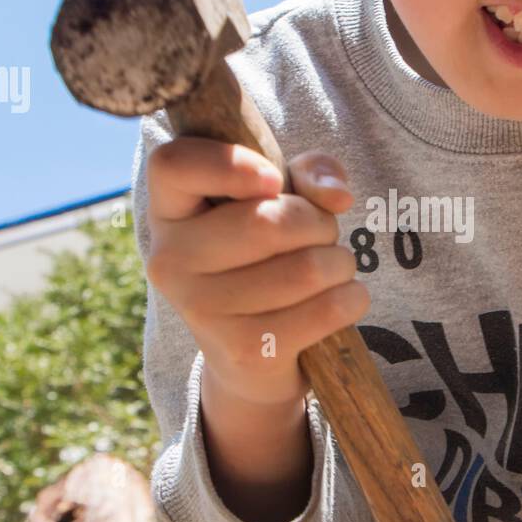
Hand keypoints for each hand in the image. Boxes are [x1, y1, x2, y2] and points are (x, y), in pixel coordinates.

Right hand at [145, 139, 369, 405]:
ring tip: (332, 270)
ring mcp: (202, 309)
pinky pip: (326, 309)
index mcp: (170, 210)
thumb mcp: (280, 200)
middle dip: (319, 223)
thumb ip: (309, 174)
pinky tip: (343, 299)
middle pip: (269, 221)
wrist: (249, 358)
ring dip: (340, 263)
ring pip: (306, 268)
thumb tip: (337, 194)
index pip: (173, 165)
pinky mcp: (243, 350)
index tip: (273, 178)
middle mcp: (171, 260)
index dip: (228, 162)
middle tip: (321, 236)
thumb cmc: (264, 258)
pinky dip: (351, 298)